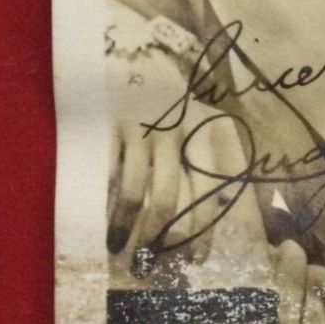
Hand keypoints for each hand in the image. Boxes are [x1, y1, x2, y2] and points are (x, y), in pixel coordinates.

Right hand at [105, 9, 251, 276]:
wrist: (128, 56)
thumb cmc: (163, 106)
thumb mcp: (190, 128)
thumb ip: (204, 165)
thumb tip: (217, 220)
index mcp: (204, 134)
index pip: (213, 191)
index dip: (206, 231)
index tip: (196, 261)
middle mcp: (181, 133)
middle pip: (180, 202)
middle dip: (166, 242)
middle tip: (153, 267)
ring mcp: (148, 130)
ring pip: (148, 197)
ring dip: (136, 234)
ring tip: (125, 255)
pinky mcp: (115, 128)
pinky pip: (118, 178)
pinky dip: (113, 209)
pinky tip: (107, 228)